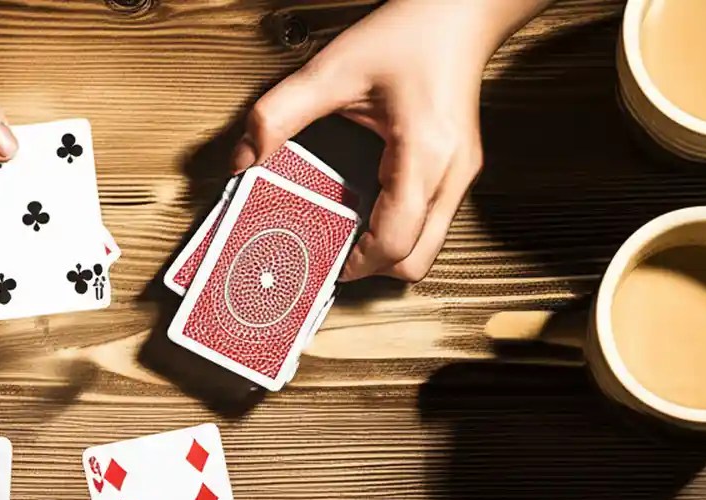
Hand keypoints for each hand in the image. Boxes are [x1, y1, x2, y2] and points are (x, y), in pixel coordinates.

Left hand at [234, 0, 511, 281]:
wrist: (461, 10)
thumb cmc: (411, 32)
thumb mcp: (332, 69)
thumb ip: (278, 114)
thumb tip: (243, 158)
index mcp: (425, 153)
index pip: (395, 240)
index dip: (357, 264)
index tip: (324, 263)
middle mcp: (452, 172)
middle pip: (419, 261)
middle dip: (374, 268)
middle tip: (333, 255)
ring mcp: (462, 174)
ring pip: (429, 246)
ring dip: (389, 250)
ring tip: (347, 234)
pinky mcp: (459, 170)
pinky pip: (431, 221)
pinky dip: (401, 228)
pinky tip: (368, 207)